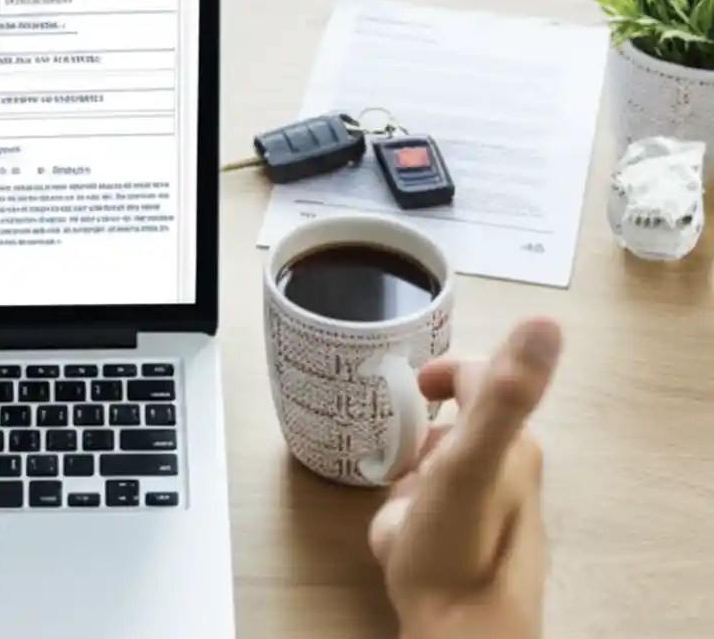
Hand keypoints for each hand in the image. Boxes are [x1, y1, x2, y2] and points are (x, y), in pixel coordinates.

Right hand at [369, 318, 561, 638]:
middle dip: (420, 412)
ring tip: (384, 458)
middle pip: (453, 416)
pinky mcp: (433, 529)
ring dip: (406, 450)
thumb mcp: (478, 455)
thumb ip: (506, 392)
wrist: (453, 620)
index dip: (445, 369)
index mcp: (509, 441)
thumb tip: (546, 321)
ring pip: (430, 455)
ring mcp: (463, 500)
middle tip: (390, 418)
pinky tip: (386, 504)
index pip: (478, 379)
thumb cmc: (464, 537)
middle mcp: (493, 466)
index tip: (414, 379)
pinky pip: (411, 494)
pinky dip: (394, 490)